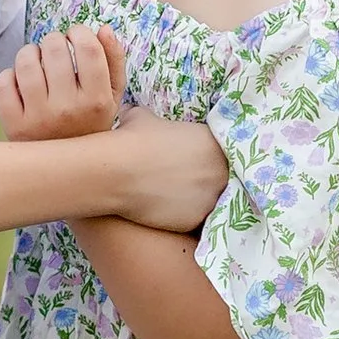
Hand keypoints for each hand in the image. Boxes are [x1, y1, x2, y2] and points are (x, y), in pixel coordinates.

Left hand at [0, 24, 128, 143]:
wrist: (66, 169)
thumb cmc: (89, 123)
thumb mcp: (112, 96)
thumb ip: (113, 60)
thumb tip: (103, 29)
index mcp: (98, 101)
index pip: (88, 48)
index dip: (79, 32)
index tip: (75, 36)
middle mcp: (69, 110)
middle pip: (54, 48)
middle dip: (53, 41)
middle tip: (55, 52)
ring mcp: (39, 118)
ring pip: (26, 61)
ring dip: (30, 54)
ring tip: (37, 64)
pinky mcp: (14, 125)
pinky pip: (3, 82)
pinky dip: (9, 76)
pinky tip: (21, 84)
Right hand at [105, 111, 229, 232]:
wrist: (118, 173)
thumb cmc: (131, 140)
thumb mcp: (143, 117)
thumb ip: (156, 121)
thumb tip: (144, 120)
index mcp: (213, 141)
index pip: (219, 150)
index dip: (203, 156)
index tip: (188, 160)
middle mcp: (220, 170)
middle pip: (219, 176)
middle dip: (205, 177)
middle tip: (183, 179)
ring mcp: (212, 197)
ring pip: (210, 200)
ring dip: (197, 199)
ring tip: (175, 197)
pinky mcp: (198, 220)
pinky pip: (196, 219)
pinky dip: (185, 216)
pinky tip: (167, 211)